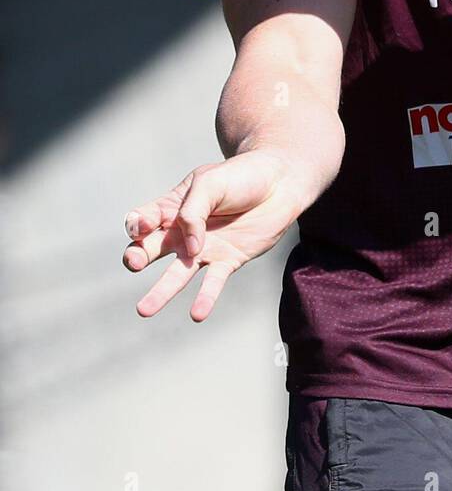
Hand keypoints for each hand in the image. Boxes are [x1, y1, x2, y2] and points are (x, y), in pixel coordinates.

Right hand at [122, 149, 299, 321]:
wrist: (279, 183)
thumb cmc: (240, 176)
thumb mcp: (209, 183)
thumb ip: (192, 212)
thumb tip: (191, 248)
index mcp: (172, 207)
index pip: (143, 220)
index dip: (137, 224)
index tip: (144, 225)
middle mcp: (182, 232)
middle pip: (150, 248)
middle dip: (136, 256)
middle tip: (133, 263)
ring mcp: (204, 249)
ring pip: (176, 274)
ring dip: (160, 293)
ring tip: (144, 310)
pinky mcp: (227, 261)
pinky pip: (212, 283)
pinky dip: (205, 299)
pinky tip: (197, 314)